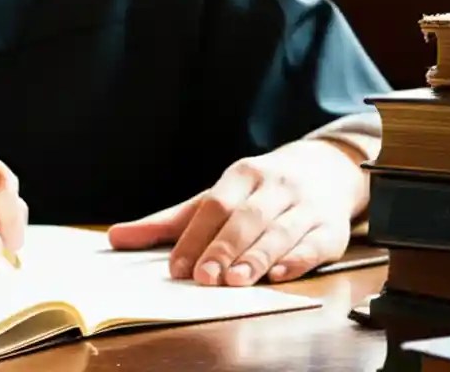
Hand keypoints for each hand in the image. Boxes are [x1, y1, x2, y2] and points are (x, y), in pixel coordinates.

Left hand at [107, 139, 366, 285]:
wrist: (329, 169)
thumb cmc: (263, 190)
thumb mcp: (219, 195)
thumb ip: (172, 221)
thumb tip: (117, 238)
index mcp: (244, 174)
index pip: (216, 204)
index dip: (196, 236)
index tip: (178, 266)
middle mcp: (277, 185)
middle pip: (248, 217)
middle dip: (225, 248)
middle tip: (205, 278)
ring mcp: (307, 205)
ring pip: (281, 231)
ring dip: (258, 257)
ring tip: (236, 280)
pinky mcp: (332, 227)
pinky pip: (316, 243)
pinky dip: (298, 259)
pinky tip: (280, 274)